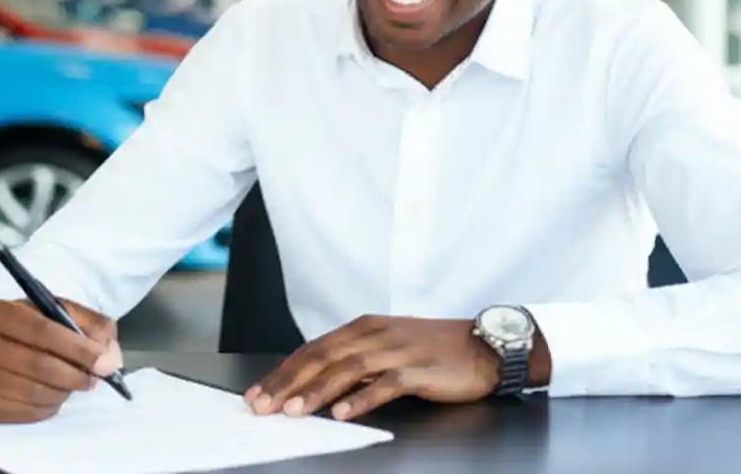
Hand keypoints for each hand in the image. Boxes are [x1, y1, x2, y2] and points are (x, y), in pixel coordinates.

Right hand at [0, 297, 121, 422]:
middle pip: (35, 364)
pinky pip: (18, 414)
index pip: (39, 329)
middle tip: (94, 378)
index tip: (103, 362)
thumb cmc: (21, 325)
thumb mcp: (52, 309)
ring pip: (29, 392)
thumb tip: (110, 360)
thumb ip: (88, 325)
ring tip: (73, 385)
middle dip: (74, 374)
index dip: (76, 348)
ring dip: (62, 392)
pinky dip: (44, 408)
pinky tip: (52, 396)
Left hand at [243, 315, 545, 420]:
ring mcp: (397, 350)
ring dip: (317, 391)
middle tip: (262, 406)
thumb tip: (314, 382)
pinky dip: (361, 398)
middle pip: (322, 357)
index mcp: (362, 328)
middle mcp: (375, 334)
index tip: (257, 393)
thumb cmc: (433, 350)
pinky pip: (385, 384)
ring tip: (293, 411)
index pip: (313, 349)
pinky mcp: (418, 369)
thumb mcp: (387, 347)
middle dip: (288, 383)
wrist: (483, 346)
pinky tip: (342, 413)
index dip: (282, 372)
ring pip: (347, 369)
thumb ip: (354, 360)